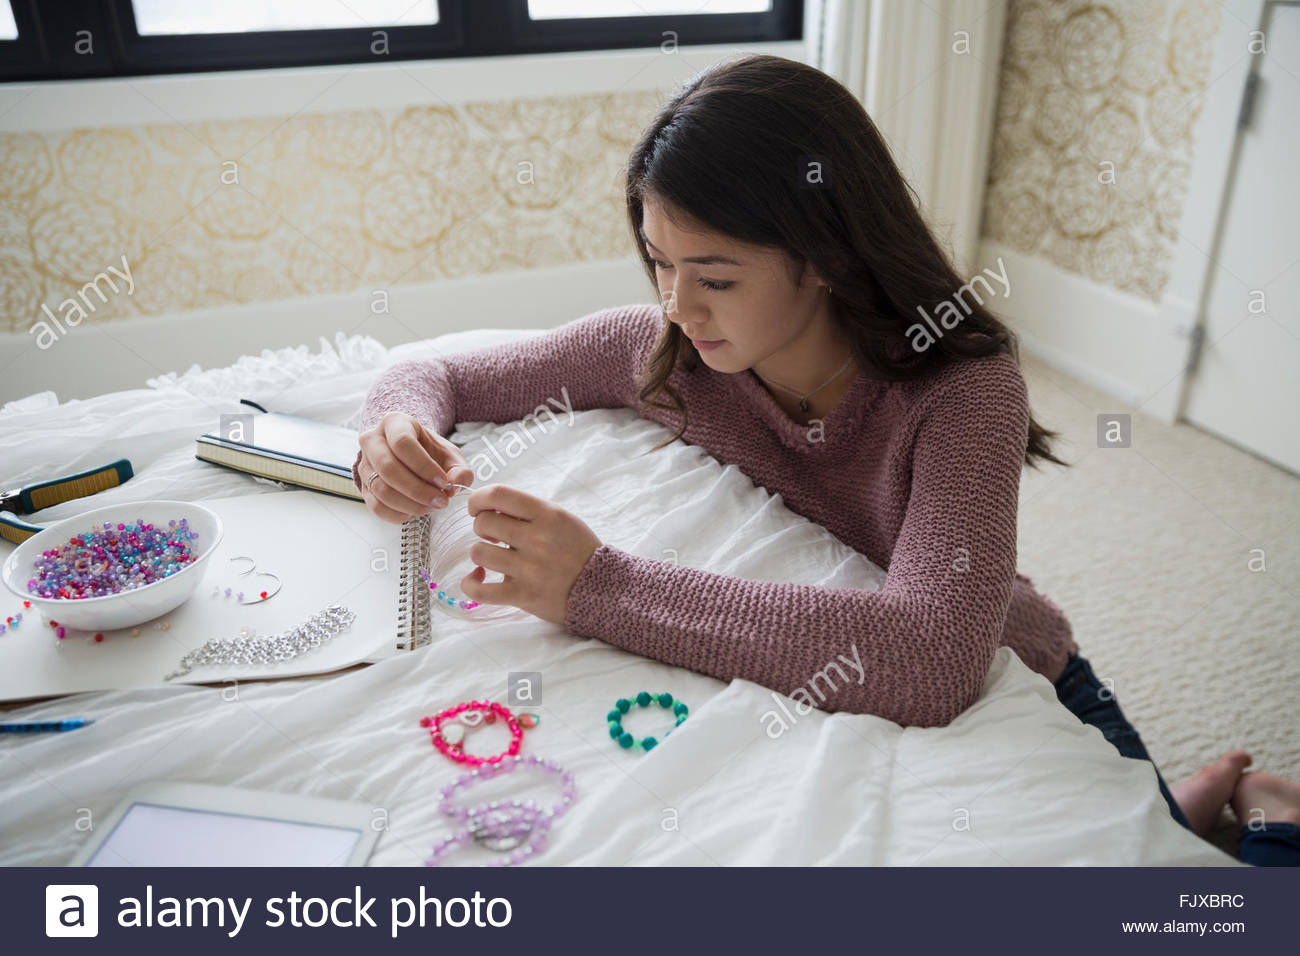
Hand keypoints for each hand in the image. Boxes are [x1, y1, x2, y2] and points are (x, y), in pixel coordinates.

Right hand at [358, 411, 475, 523]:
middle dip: (417, 490)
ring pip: (381, 489)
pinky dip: (397, 514)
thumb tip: (454, 485)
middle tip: (440, 501)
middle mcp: (372, 441)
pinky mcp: (363, 486)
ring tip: (431, 506)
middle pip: (388, 467)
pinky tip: (415, 512)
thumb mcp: (450, 454)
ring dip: (410, 504)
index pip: (402, 443)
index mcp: (394, 422)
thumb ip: (459, 469)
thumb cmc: (431, 452)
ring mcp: (364, 464)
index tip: (444, 482)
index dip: (424, 466)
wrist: (413, 455)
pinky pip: (376, 506)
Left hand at [462, 484, 601, 624]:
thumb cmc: (578, 550)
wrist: (603, 588)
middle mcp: (537, 539)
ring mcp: (530, 569)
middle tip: (493, 536)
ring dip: (480, 555)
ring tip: (492, 559)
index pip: (497, 494)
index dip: (477, 499)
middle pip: (484, 523)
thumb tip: (490, 507)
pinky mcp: (524, 595)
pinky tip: (477, 580)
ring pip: (479, 553)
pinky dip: (470, 585)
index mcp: (547, 515)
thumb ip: (529, 511)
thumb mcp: (561, 519)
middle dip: (481, 528)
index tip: (477, 509)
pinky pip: (480, 590)